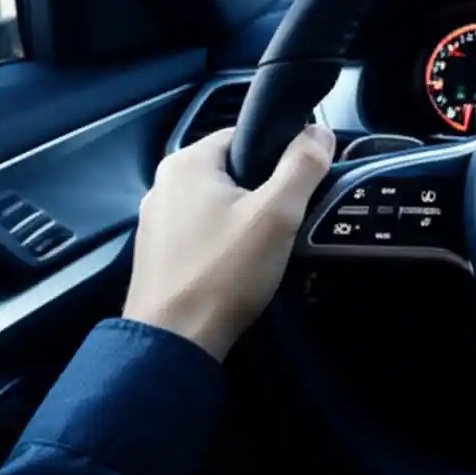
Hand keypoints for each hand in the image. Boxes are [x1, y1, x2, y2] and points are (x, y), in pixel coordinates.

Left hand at [124, 126, 334, 360]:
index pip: (244, 135)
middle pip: (232, 172)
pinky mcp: (157, 253)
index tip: (300, 186)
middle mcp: (163, 184)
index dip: (280, 155)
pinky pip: (202, 233)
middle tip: (287, 222)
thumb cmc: (225, 272)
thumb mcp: (277, 214)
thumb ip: (302, 167)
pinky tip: (237, 268)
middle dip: (263, 193)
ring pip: (218, 205)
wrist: (175, 342)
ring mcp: (155, 221)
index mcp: (186, 162)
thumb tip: (320, 132)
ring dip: (244, 220)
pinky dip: (224, 244)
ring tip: (265, 250)